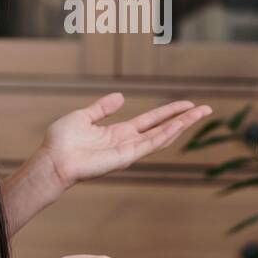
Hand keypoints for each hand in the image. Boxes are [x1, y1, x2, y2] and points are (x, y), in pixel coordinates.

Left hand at [39, 93, 211, 189]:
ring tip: (199, 114)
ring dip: (182, 125)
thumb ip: (102, 108)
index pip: (150, 120)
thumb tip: (120, 97)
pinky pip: (150, 143)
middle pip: (163, 128)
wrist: (52, 160)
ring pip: (162, 135)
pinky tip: (179, 125)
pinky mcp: (125, 157)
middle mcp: (128, 142)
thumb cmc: (61, 142)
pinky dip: (166, 134)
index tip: (187, 104)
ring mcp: (129, 151)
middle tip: (205, 109)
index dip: (169, 111)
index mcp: (118, 133)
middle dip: (184, 119)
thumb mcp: (83, 117)